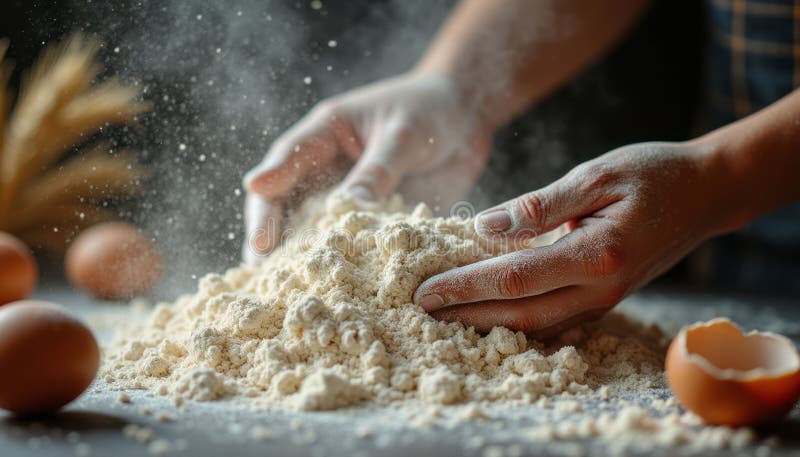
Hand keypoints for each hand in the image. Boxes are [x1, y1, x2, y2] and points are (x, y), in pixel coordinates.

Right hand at [242, 73, 491, 263]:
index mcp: (327, 133)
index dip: (272, 174)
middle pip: (285, 200)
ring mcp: (343, 198)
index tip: (256, 190)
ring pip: (308, 230)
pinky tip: (327, 293)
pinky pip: (346, 246)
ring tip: (279, 288)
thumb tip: (351, 206)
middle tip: (259, 261)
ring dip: (294, 257)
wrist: (464, 120)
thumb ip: (380, 167)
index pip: (291, 155)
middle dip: (269, 229)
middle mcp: (325, 168)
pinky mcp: (367, 223)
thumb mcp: (405, 133)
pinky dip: (336, 267)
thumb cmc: (430, 110)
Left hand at [413, 141, 726, 337]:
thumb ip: (539, 206)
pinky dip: (515, 320)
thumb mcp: (595, 175)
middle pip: (519, 313)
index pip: (515, 277)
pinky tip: (488, 312)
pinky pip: (553, 321)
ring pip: (535, 325)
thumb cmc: (653, 174)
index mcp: (597, 254)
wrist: (706, 193)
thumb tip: (485, 227)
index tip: (424, 290)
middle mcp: (601, 288)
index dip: (466, 286)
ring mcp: (605, 300)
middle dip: (465, 314)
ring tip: (444, 316)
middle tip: (419, 309)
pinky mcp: (604, 300)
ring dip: (486, 323)